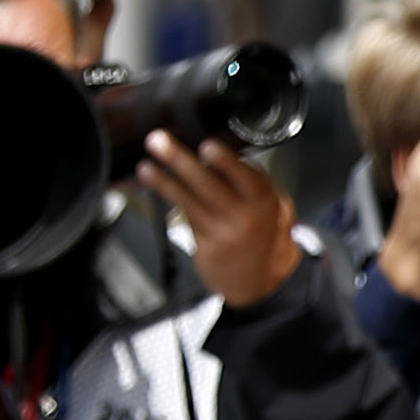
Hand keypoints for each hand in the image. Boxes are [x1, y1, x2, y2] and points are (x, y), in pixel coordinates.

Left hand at [139, 136, 302, 311]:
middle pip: (209, 185)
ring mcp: (223, 231)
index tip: (207, 147)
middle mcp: (245, 216)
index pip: (245, 177)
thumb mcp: (273, 204)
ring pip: (190, 200)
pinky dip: (167, 194)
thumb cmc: (263, 232)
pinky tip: (152, 182)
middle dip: (182, 161)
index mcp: (265, 199)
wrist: (262, 276)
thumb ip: (251, 182)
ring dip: (164, 180)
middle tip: (161, 143)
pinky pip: (184, 213)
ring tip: (146, 166)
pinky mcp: (205, 243)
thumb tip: (221, 155)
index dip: (225, 162)